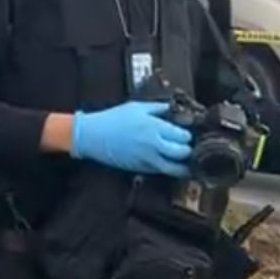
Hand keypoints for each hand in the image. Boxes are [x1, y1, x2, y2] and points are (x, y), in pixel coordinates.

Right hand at [69, 101, 193, 176]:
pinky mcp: (140, 168)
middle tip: (186, 147)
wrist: (91, 136)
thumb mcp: (137, 107)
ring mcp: (147, 159)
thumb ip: (159, 108)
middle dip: (188, 150)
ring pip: (174, 169)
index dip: (187, 135)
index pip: (183, 136)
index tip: (186, 133)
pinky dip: (167, 169)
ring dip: (183, 166)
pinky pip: (160, 171)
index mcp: (154, 127)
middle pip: (183, 153)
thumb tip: (176, 109)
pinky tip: (168, 163)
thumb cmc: (112, 119)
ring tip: (186, 163)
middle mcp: (153, 145)